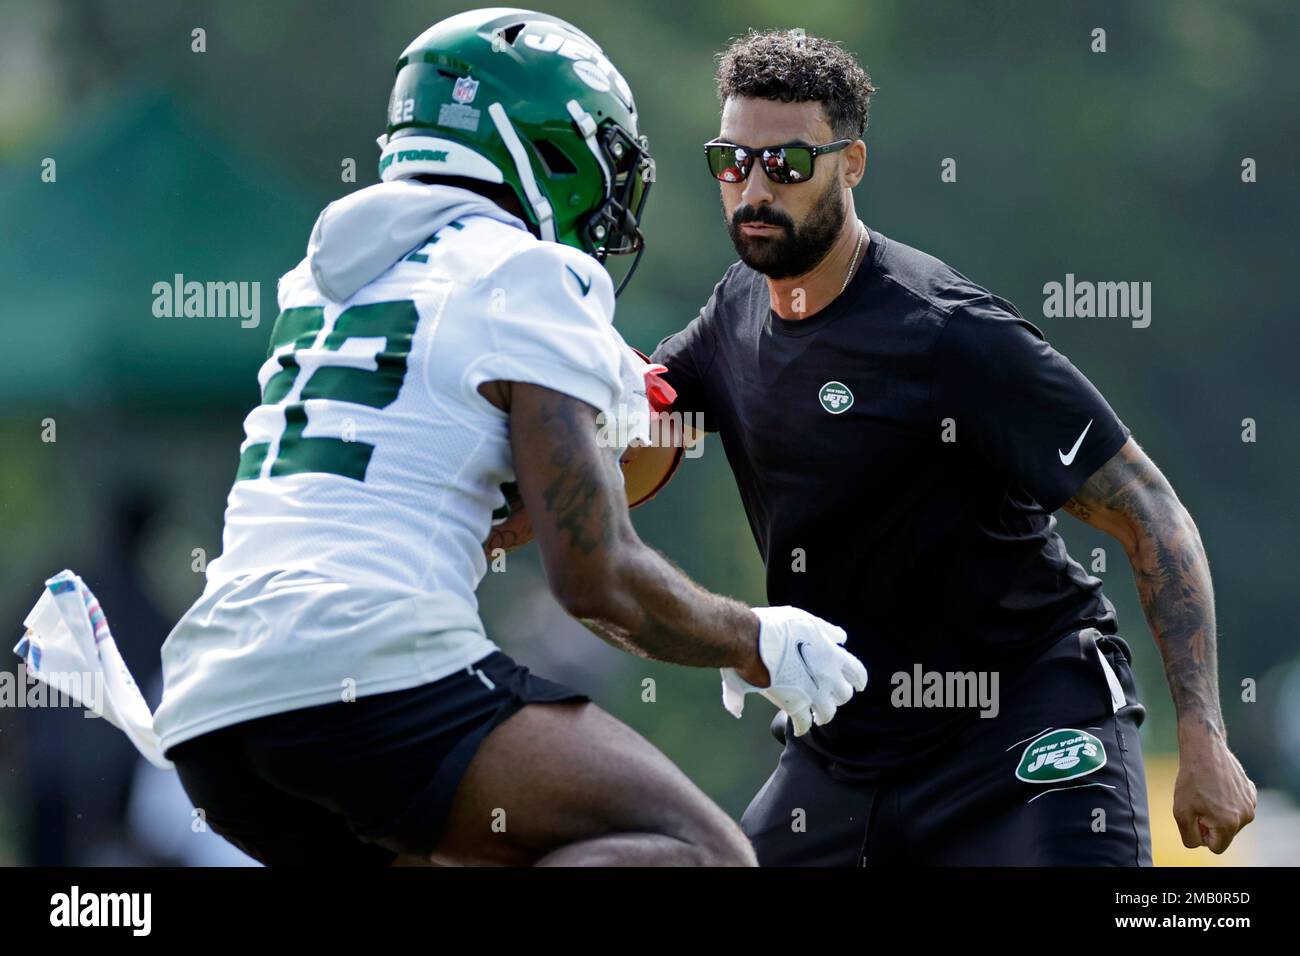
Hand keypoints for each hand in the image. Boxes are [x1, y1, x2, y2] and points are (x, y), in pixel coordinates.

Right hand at [720, 606, 867, 735]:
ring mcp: (813, 693)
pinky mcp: (794, 705)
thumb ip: (827, 630)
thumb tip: (842, 638)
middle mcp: (828, 676)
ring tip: (817, 717)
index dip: (858, 680)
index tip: (858, 685)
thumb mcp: (807, 619)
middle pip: (844, 694)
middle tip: (828, 696)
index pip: (857, 672)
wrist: (752, 640)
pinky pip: (804, 724)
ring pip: (828, 713)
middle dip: (837, 696)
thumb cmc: (776, 626)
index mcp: (833, 655)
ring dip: (823, 715)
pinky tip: (798, 728)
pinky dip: (802, 727)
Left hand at [1173, 720, 1256, 853]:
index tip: (1194, 816)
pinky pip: (1236, 806)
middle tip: (1199, 802)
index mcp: (1229, 825)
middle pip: (1224, 834)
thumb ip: (1189, 836)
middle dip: (1210, 823)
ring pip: (1230, 820)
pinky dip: (1226, 801)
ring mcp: (1250, 804)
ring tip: (1207, 793)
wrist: (1204, 750)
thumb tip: (1200, 844)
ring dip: (1218, 812)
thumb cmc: (1191, 780)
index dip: (1201, 834)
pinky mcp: (1251, 792)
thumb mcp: (1180, 812)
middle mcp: (1245, 817)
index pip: (1215, 847)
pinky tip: (1217, 786)